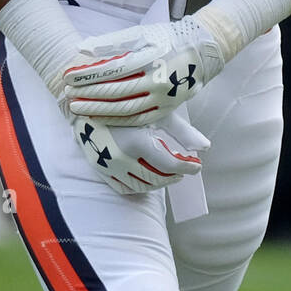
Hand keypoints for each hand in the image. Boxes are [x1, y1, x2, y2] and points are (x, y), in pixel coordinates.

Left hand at [63, 17, 225, 125]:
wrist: (202, 50)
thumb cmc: (167, 38)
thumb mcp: (141, 33)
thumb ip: (111, 42)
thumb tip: (82, 49)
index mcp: (151, 58)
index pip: (112, 70)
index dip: (87, 74)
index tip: (67, 76)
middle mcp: (158, 80)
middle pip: (116, 92)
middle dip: (88, 94)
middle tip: (67, 95)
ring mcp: (163, 98)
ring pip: (125, 110)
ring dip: (99, 110)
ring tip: (78, 108)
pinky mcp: (166, 109)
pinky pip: (138, 119)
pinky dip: (117, 120)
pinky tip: (100, 117)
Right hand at [74, 108, 209, 193]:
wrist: (85, 102)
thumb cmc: (126, 102)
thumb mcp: (154, 111)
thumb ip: (182, 131)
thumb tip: (205, 146)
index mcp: (137, 140)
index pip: (170, 164)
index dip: (188, 167)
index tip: (197, 165)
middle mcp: (122, 157)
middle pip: (158, 178)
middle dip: (175, 175)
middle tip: (184, 169)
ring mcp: (109, 166)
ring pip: (142, 186)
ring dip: (160, 183)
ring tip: (169, 174)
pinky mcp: (100, 169)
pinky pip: (125, 188)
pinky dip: (140, 187)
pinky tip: (149, 178)